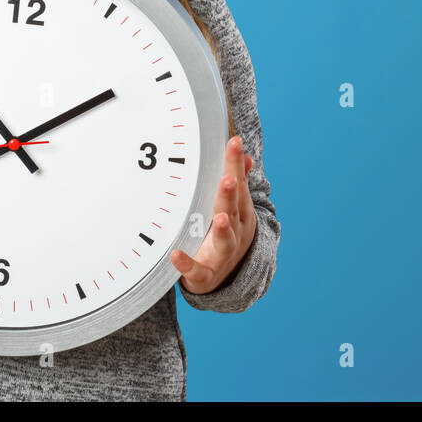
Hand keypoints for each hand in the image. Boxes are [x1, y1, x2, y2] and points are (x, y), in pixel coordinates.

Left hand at [170, 136, 256, 293]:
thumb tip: (246, 157)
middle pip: (233, 210)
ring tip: (220, 218)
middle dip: (231, 194)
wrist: (227, 279)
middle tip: (228, 179)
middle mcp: (235, 232)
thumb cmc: (227, 234)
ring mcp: (222, 254)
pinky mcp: (205, 274)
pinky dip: (187, 264)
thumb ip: (239, 183)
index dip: (236, 164)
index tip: (233, 142)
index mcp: (241, 213)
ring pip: (224, 240)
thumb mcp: (236, 210)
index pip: (239, 184)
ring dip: (222, 229)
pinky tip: (176, 255)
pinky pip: (196, 270)